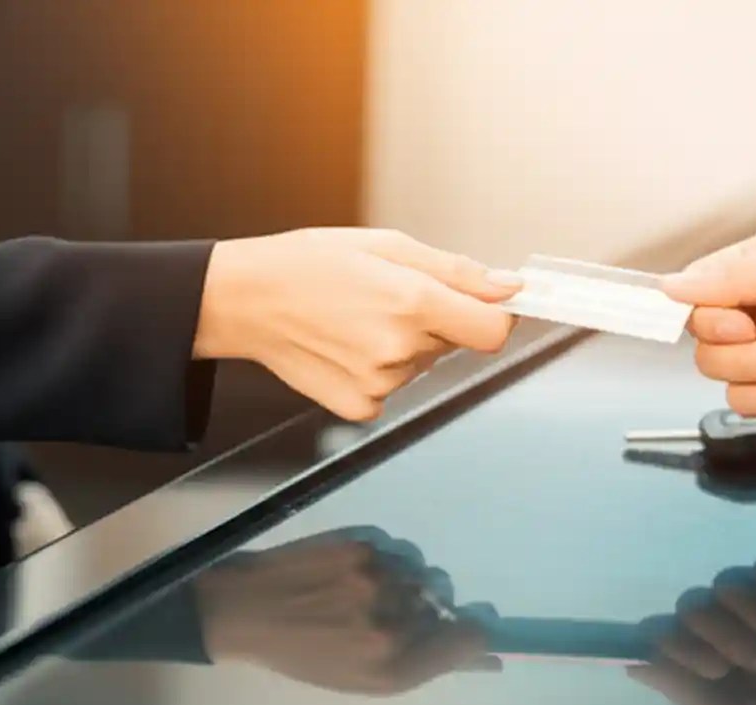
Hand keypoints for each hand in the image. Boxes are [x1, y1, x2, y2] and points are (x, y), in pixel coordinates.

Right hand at [194, 228, 521, 420]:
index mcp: (413, 303)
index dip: (497, 316)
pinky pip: (391, 387)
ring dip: (402, 343)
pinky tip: (344, 345)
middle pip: (454, 342)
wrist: (245, 299)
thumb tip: (510, 287)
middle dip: (435, 320)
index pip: (494, 331)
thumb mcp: (387, 246)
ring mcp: (379, 385)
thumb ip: (456, 271)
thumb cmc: (311, 263)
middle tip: (385, 295)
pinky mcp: (359, 407)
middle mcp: (400, 350)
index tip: (486, 304)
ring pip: (421, 364)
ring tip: (355, 317)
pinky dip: (377, 368)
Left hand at [194, 526, 496, 695]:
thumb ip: (428, 666)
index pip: (470, 638)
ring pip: (423, 572)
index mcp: (392, 667)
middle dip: (427, 607)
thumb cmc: (306, 652)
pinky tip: (355, 570)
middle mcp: (391, 624)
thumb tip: (491, 658)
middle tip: (388, 613)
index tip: (458, 628)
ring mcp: (377, 580)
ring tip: (365, 590)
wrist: (247, 608)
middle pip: (447, 602)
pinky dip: (387, 560)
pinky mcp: (362, 545)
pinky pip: (400, 550)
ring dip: (406, 581)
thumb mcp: (365, 677)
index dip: (470, 631)